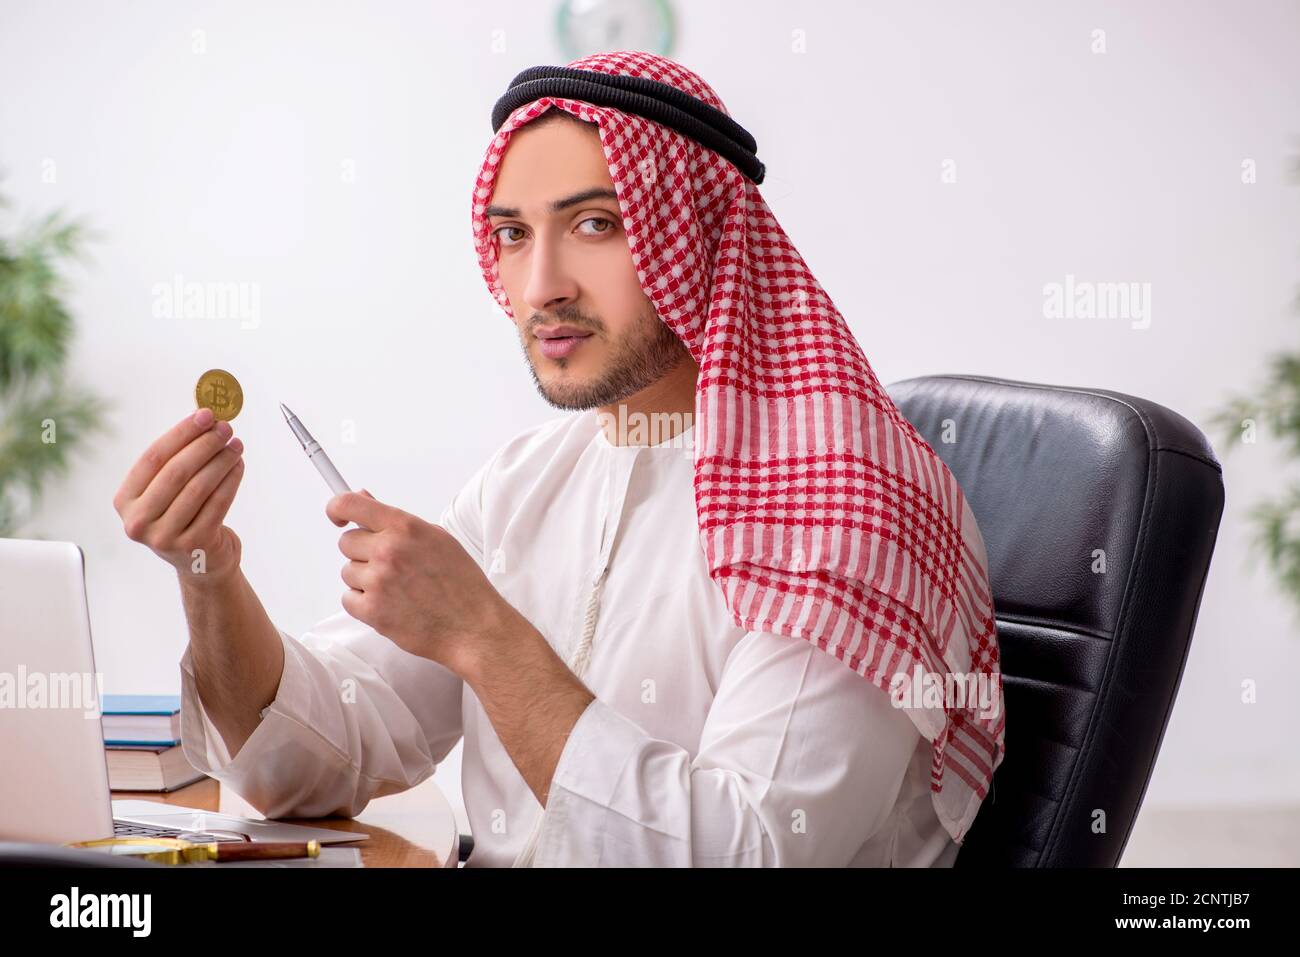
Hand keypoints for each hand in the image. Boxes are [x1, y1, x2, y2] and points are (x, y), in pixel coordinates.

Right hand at [114, 408, 245, 580]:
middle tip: (225, 427)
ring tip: (236, 445)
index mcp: (125, 501)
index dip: (181, 433)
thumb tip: (203, 417)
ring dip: (221, 460)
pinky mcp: (194, 544)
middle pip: (176, 472)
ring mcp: (165, 536)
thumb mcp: (168, 490)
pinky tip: (238, 465)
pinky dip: (231, 480)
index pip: (153, 458)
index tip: (205, 414)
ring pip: (199, 487)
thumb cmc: (184, 516)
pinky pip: (217, 503)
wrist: (201, 563)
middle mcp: (139, 521)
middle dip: (204, 444)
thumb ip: (177, 457)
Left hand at [326, 489, 518, 674]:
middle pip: (346, 542)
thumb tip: (365, 499)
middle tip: (390, 565)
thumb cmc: (461, 584)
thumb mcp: (437, 538)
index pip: (350, 504)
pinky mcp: (372, 610)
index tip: (337, 516)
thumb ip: (397, 521)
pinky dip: (364, 604)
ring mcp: (378, 580)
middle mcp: (389, 549)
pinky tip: (390, 604)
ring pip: (348, 572)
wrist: (473, 626)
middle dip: (363, 552)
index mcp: (405, 527)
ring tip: (397, 589)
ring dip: (365, 579)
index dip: (337, 508)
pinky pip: (348, 599)